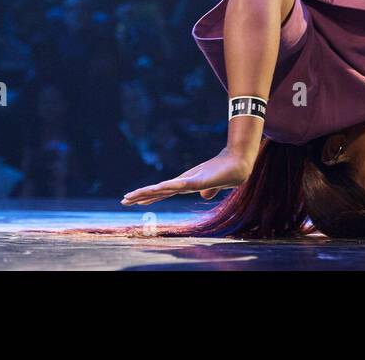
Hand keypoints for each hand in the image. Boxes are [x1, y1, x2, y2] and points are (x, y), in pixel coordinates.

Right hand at [121, 147, 253, 205]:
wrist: (240, 163)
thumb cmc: (229, 171)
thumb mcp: (214, 179)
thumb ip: (209, 186)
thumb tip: (207, 194)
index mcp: (187, 184)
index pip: (164, 191)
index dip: (150, 196)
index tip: (136, 199)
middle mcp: (186, 186)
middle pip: (159, 193)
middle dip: (141, 197)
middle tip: (124, 201)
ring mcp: (190, 185)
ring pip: (163, 190)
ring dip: (146, 194)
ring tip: (131, 197)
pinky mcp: (196, 182)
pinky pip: (176, 185)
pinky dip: (165, 187)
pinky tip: (154, 189)